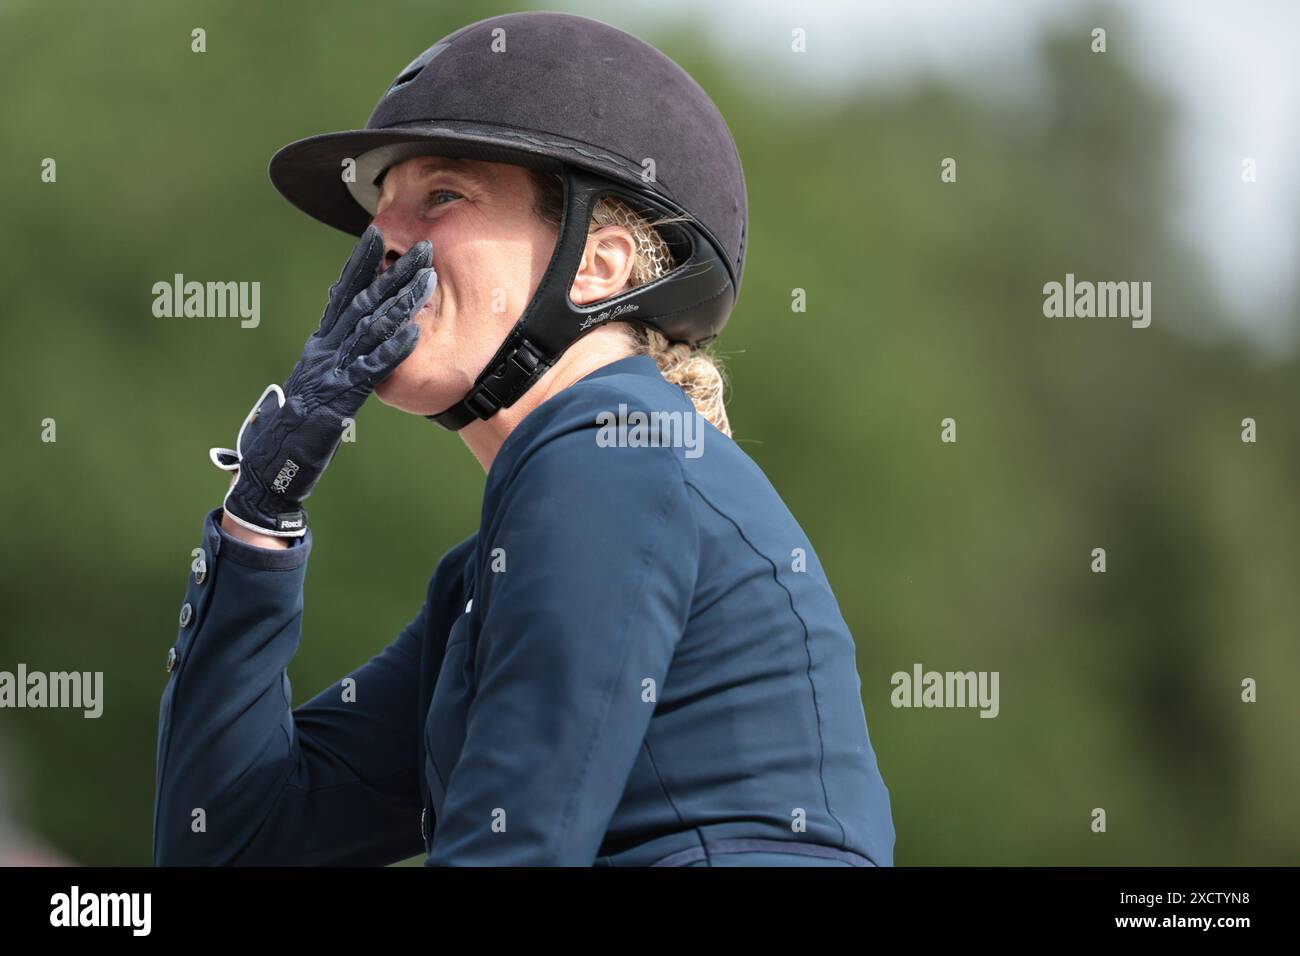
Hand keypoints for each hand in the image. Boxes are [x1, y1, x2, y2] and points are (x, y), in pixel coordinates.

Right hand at [221, 226, 435, 535]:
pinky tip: (414, 334)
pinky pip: (371, 370)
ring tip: (428, 280)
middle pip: (362, 302)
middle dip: (394, 273)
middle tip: (423, 248)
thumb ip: (335, 358)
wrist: (272, 460)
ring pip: (369, 328)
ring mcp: (332, 371)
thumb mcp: (317, 382)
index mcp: (319, 344)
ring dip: (401, 302)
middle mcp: (324, 350)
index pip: (340, 294)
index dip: (359, 264)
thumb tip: (353, 339)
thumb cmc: (295, 425)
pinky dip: (392, 350)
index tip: (378, 235)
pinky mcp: (341, 397)